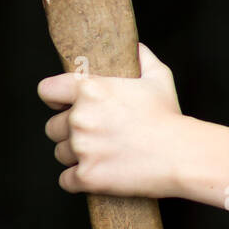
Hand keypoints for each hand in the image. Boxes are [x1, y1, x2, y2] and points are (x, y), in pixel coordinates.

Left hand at [38, 43, 183, 197]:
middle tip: (95, 135)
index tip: (65, 106)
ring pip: (61, 154)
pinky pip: (67, 180)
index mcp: (89, 90)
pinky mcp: (87, 177)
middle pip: (53, 127)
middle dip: (70, 132)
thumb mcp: (159, 79)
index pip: (46, 91)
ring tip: (101, 155)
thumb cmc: (169, 117)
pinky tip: (97, 174)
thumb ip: (143, 59)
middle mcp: (79, 118)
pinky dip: (79, 179)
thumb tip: (136, 48)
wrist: (182, 155)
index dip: (55, 99)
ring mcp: (82, 149)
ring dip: (76, 156)